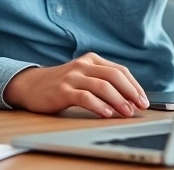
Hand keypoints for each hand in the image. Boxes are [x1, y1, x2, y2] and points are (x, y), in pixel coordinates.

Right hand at [3, 52, 149, 117]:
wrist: (30, 85)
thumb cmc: (61, 84)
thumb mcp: (83, 76)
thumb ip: (102, 81)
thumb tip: (130, 99)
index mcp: (91, 60)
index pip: (120, 70)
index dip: (135, 86)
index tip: (144, 100)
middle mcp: (83, 65)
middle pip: (114, 76)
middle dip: (131, 92)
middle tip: (140, 107)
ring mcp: (72, 77)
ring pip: (102, 85)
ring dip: (118, 100)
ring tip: (127, 112)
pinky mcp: (62, 90)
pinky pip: (84, 97)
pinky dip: (98, 105)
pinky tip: (107, 113)